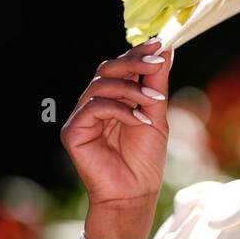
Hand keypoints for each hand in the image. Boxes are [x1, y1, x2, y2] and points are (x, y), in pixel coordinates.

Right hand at [61, 40, 172, 237]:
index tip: (159, 44)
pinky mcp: (73, 132)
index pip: (120, 67)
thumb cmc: (144, 160)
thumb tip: (165, 49)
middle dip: (133, 62)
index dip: (137, 53)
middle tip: (156, 62)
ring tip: (154, 101)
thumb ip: (156, 83)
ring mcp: (81, 118)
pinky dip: (120, 110)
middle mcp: (93, 104)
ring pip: (100, 85)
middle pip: (106, 69)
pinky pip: (94, 108)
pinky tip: (140, 119)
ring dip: (131, 88)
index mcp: (112, 99)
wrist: (135, 194)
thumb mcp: (156, 115)